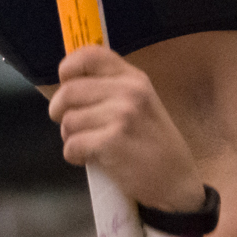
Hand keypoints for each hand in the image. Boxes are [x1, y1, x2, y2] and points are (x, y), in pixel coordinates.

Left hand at [48, 45, 206, 213]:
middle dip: (59, 110)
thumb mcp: (141, 103)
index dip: (68, 68)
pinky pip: (71, 145)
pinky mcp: (112, 143)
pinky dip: (74, 155)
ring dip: (70, 137)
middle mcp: (129, 91)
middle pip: (69, 90)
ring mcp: (121, 116)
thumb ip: (111, 88)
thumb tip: (68, 82)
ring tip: (88, 145)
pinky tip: (90, 158)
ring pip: (68, 120)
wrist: (176, 182)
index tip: (65, 84)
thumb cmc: (153, 143)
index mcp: (134, 77)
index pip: (90, 55)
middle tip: (70, 125)